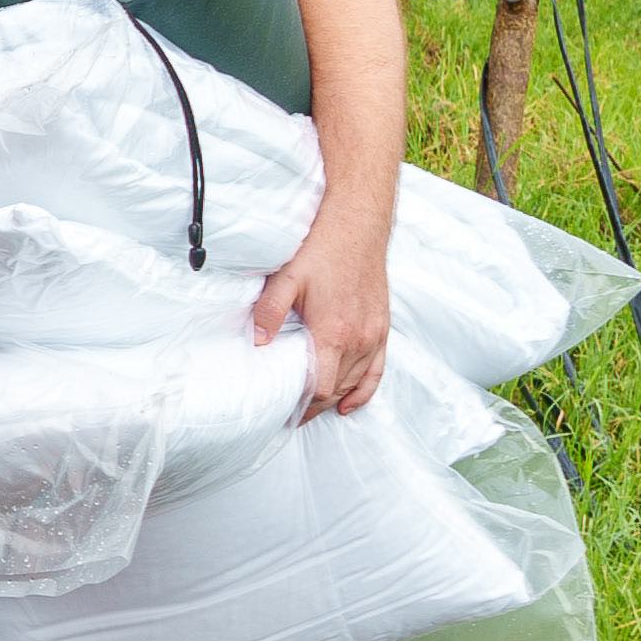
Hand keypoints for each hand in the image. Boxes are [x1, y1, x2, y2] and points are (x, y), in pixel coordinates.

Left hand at [253, 201, 390, 420]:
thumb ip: (269, 313)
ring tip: (311, 410)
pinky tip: (348, 404)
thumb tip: (257, 343)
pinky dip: (363, 391)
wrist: (357, 225)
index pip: (320, 387)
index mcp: (333, 332)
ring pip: (355, 382)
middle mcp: (358, 339)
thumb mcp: (286, 278)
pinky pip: (378, 370)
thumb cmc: (321, 249)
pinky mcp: (382, 327)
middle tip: (291, 415)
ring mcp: (374, 334)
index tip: (284, 411)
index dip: (302, 404)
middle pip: (336, 390)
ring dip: (334, 398)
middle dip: (314, 406)